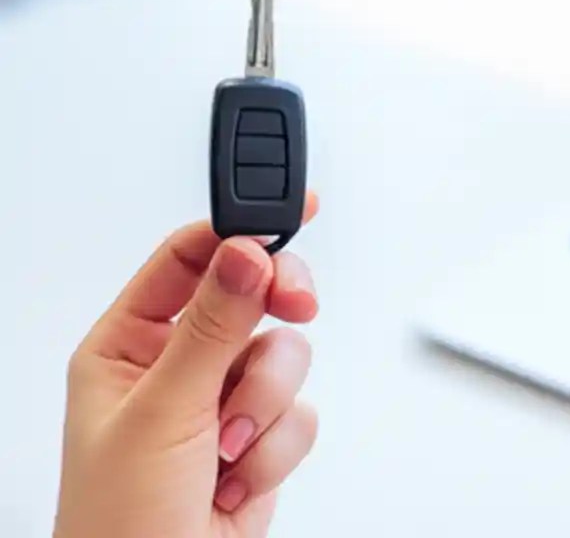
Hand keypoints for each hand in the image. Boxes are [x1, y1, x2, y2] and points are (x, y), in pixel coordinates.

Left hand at [55, 195, 320, 537]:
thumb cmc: (118, 521)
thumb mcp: (162, 411)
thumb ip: (211, 327)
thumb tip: (244, 253)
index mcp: (128, 344)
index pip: (187, 258)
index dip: (238, 230)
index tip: (293, 212)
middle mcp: (177, 365)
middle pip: (253, 295)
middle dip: (276, 313)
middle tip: (296, 306)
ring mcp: (223, 400)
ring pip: (286, 354)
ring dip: (264, 406)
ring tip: (226, 446)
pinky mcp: (261, 437)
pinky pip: (303, 409)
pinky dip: (279, 447)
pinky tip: (238, 476)